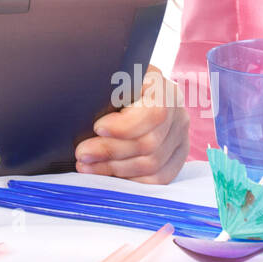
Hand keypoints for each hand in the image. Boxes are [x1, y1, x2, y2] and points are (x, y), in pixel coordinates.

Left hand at [75, 66, 188, 183]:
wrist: (128, 97)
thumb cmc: (113, 87)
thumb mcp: (111, 81)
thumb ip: (106, 90)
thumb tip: (84, 99)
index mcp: (163, 89)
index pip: (154, 113)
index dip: (125, 126)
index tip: (97, 128)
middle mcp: (178, 114)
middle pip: (149, 144)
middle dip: (110, 151)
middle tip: (82, 153)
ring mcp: (180, 138)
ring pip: (152, 165)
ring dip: (114, 168)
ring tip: (87, 166)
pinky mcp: (176, 159)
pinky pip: (157, 179)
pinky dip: (129, 180)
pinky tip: (106, 174)